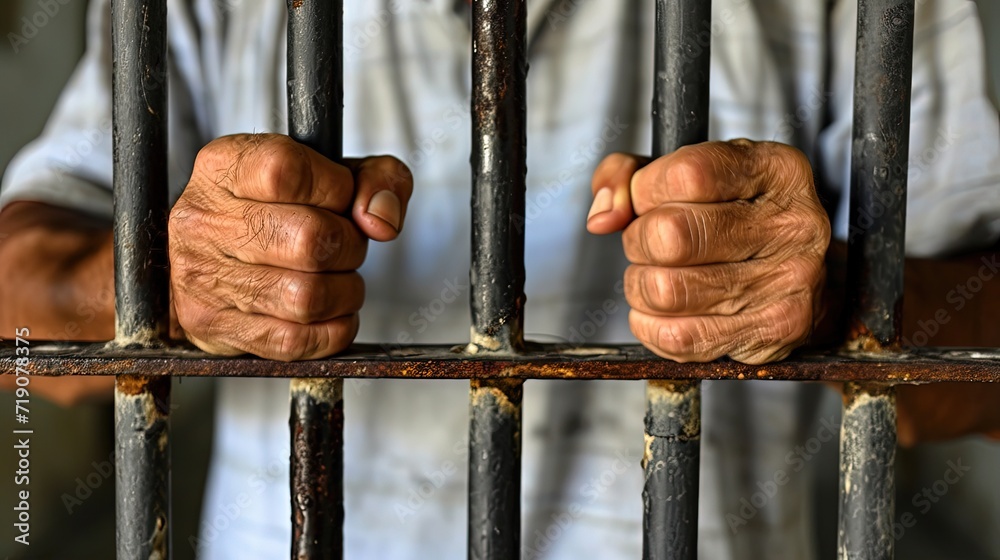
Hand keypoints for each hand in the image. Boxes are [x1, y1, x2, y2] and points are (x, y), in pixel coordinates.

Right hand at [169, 134, 411, 360]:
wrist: (210, 261)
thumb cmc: (275, 212)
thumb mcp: (329, 173)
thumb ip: (376, 178)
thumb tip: (381, 220)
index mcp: (225, 167)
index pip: (289, 171)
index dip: (336, 190)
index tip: (341, 200)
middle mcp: (204, 220)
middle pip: (310, 239)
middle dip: (350, 248)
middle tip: (345, 248)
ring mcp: (203, 277)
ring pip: (307, 297)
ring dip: (345, 294)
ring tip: (338, 281)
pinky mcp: (213, 327)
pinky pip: (295, 342)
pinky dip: (332, 332)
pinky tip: (329, 314)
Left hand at [587, 139, 829, 363]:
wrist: (806, 279)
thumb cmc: (733, 217)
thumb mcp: (689, 172)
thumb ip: (629, 176)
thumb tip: (603, 217)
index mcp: (775, 170)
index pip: (686, 174)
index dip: (646, 190)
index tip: (648, 199)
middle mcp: (791, 224)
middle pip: (670, 235)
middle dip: (639, 241)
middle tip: (650, 244)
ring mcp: (787, 282)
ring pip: (665, 290)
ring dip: (642, 285)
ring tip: (659, 276)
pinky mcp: (773, 332)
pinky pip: (677, 337)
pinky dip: (651, 324)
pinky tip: (667, 310)